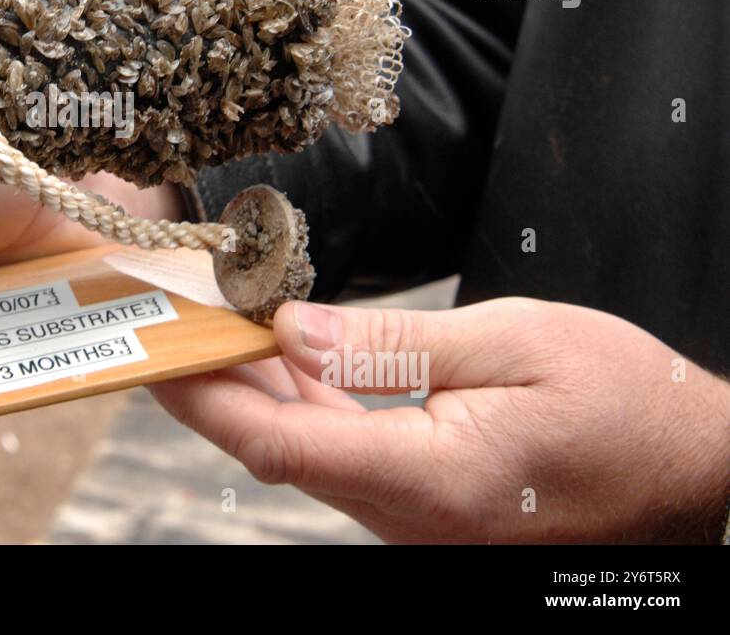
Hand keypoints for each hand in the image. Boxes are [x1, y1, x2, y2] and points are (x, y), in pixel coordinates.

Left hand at [149, 297, 729, 541]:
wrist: (696, 472)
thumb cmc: (628, 405)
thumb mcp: (517, 346)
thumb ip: (393, 346)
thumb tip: (292, 331)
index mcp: (433, 480)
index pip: (280, 444)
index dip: (205, 396)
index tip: (159, 348)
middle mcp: (411, 517)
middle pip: (278, 448)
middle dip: (214, 384)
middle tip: (170, 319)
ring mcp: (416, 517)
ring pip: (305, 450)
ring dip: (254, 389)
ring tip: (213, 320)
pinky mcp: (425, 503)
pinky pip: (344, 452)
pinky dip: (305, 401)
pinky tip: (283, 355)